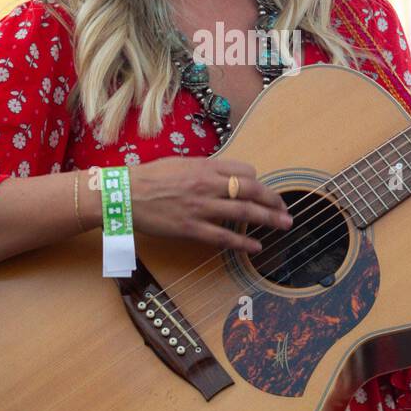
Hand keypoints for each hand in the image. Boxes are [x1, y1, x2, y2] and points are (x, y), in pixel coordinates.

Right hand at [128, 156, 291, 254]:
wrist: (125, 194)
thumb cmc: (149, 177)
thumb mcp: (180, 163)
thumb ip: (203, 169)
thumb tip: (222, 175)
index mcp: (204, 166)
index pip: (244, 171)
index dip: (257, 181)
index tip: (262, 190)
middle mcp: (207, 185)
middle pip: (250, 190)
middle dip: (272, 200)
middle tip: (286, 209)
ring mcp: (201, 207)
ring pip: (243, 213)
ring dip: (268, 219)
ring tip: (283, 225)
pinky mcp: (191, 228)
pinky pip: (223, 237)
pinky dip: (243, 243)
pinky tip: (256, 247)